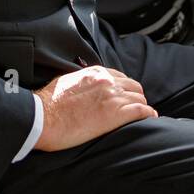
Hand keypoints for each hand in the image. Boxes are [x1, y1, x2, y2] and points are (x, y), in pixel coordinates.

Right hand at [33, 66, 156, 151]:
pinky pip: (142, 111)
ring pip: (140, 99)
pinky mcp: (116, 114)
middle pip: (134, 87)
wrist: (43, 117)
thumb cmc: (48, 103)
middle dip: (135, 98)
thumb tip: (82, 87)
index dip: (124, 90)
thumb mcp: (65, 82)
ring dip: (140, 108)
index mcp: (95, 73)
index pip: (121, 77)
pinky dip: (148, 115)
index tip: (123, 99)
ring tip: (139, 118)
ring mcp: (113, 97)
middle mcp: (107, 81)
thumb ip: (80, 81)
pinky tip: (150, 120)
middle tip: (132, 110)